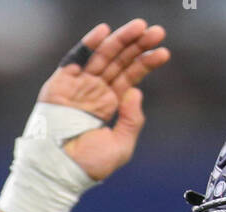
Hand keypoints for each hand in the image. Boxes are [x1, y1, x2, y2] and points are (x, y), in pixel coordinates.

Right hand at [39, 19, 168, 180]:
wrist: (61, 170)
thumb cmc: (89, 164)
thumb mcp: (121, 146)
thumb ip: (132, 121)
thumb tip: (136, 91)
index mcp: (109, 103)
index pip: (130, 77)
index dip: (146, 63)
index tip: (164, 52)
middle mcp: (95, 90)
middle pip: (119, 61)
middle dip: (138, 46)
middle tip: (157, 32)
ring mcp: (79, 84)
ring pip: (102, 55)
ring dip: (120, 39)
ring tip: (140, 27)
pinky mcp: (62, 82)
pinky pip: (76, 58)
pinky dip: (89, 44)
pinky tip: (105, 31)